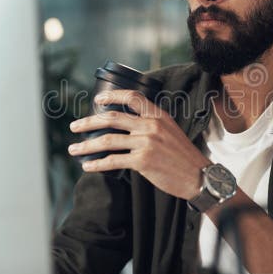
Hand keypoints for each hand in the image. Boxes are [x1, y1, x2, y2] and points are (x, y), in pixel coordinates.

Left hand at [67, 89, 209, 199]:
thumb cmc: (183, 156)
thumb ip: (151, 124)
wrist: (199, 177)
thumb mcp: (171, 131)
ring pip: (108, 141)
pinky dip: (97, 164)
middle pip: (112, 118)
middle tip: (74, 127)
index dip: (112, 96)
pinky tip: (87, 166)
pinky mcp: (143, 161)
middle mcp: (151, 126)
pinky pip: (113, 161)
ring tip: (73, 149)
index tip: (97, 100)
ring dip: (86, 145)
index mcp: (158, 115)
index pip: (132, 97)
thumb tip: (126, 126)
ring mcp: (146, 143)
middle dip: (88, 122)